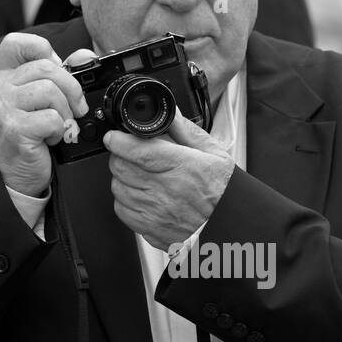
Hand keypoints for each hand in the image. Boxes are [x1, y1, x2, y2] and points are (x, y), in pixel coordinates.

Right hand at [0, 34, 89, 195]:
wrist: (16, 174)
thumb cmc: (30, 135)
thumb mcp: (41, 99)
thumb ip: (61, 74)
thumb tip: (86, 56)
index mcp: (1, 75)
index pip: (17, 42)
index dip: (43, 49)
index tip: (56, 70)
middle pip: (46, 67)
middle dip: (71, 89)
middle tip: (76, 108)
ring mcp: (2, 108)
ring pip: (50, 91)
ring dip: (66, 112)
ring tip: (59, 126)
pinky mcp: (14, 129)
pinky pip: (52, 119)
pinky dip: (60, 131)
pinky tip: (50, 138)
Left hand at [105, 111, 235, 249]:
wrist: (227, 222)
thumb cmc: (222, 190)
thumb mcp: (212, 152)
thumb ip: (186, 131)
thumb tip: (170, 113)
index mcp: (181, 167)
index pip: (138, 151)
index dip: (119, 141)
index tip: (114, 137)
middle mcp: (165, 190)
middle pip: (122, 168)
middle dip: (119, 156)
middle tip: (129, 154)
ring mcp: (156, 212)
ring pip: (118, 188)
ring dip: (122, 178)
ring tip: (139, 175)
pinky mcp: (151, 229)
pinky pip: (122, 211)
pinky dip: (124, 200)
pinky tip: (139, 195)